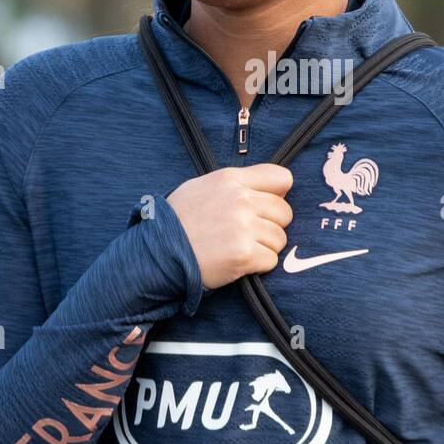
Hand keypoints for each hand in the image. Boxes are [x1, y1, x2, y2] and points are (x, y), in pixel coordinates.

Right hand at [166, 164, 293, 288]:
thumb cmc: (180, 221)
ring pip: (280, 239)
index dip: (279, 195)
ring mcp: (243, 227)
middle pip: (285, 212)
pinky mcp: (244, 253)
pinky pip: (271, 260)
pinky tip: (238, 261)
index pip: (282, 178)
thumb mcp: (203, 187)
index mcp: (231, 179)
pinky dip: (258, 265)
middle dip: (271, 226)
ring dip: (265, 248)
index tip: (267, 207)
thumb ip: (237, 184)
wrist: (159, 253)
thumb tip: (277, 189)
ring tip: (239, 248)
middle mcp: (240, 200)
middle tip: (248, 234)